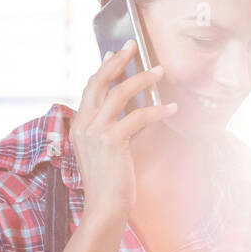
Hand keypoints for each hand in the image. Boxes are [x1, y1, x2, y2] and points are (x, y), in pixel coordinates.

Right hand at [70, 40, 177, 230]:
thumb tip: (127, 113)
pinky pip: (138, 115)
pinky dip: (158, 110)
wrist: (105, 207)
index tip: (114, 54)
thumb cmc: (109, 183)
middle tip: (133, 45)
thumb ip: (107, 131)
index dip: (102, 69)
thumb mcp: (102, 152)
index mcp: (78, 126)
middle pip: (99, 81)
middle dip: (118, 60)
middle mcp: (83, 125)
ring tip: (160, 70)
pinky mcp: (112, 141)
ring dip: (142, 78)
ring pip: (119, 92)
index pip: (89, 88)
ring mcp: (95, 131)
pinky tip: (172, 108)